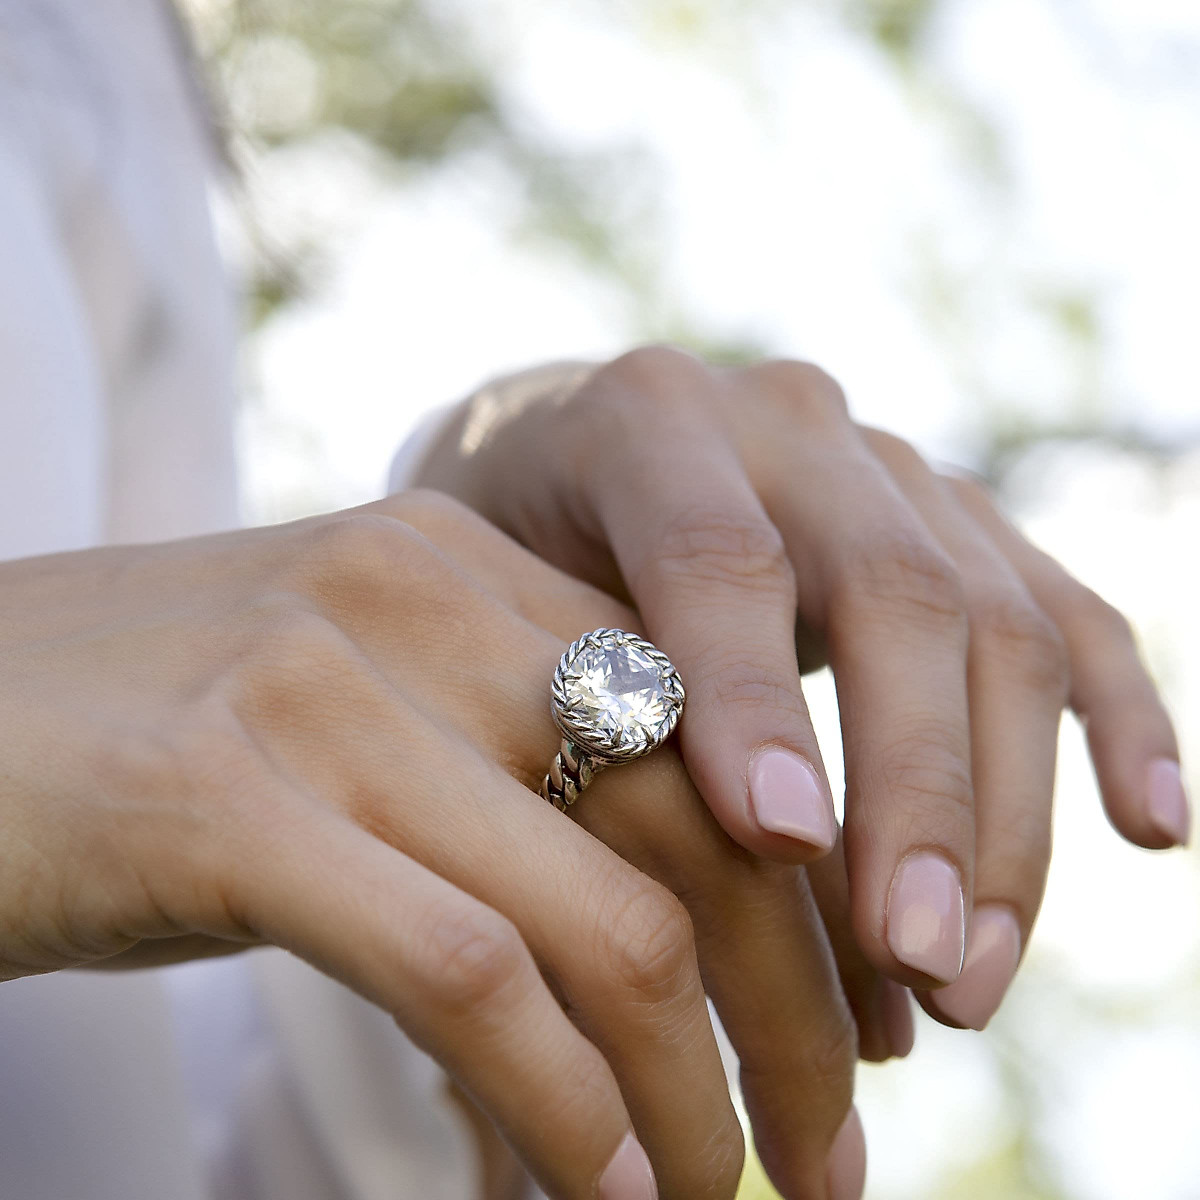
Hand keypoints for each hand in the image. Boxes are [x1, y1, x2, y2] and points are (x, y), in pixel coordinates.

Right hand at [0, 490, 863, 1199]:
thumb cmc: (155, 740)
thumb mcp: (357, 726)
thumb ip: (498, 791)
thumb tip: (655, 967)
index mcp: (465, 566)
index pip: (711, 734)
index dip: (808, 897)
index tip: (854, 1026)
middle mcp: (415, 598)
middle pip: (698, 819)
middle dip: (793, 1008)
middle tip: (836, 1148)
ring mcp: (320, 687)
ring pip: (605, 917)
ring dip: (695, 1090)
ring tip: (725, 1195)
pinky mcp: (223, 797)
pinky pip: (468, 976)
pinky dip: (565, 1108)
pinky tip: (604, 1188)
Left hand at [414, 345, 1188, 1036]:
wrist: (548, 461)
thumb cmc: (505, 562)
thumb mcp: (503, 608)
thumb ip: (586, 704)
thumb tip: (702, 911)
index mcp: (646, 422)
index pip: (722, 558)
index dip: (756, 700)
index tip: (781, 849)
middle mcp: (785, 420)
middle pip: (896, 592)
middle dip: (916, 791)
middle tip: (915, 967)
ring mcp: (886, 463)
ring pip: (993, 620)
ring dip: (1003, 812)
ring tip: (971, 976)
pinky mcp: (955, 518)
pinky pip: (1061, 607)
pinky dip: (1117, 718)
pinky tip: (1151, 829)